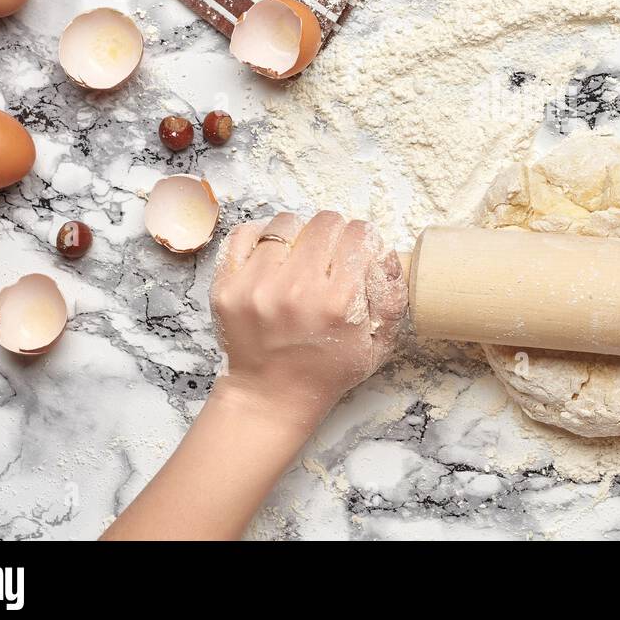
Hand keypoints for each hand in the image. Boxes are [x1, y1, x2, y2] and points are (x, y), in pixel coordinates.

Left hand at [210, 210, 407, 431]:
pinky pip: (245, 233)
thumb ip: (392, 298)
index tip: (358, 254)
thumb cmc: (327, 371)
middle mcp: (296, 289)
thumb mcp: (377, 345)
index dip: (364, 240)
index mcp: (337, 303)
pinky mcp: (227, 286)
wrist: (270, 397)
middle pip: (325, 222)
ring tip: (299, 259)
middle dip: (335, 235)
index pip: (359, 235)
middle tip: (330, 258)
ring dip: (299, 235)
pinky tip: (272, 255)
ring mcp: (256, 285)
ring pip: (286, 223)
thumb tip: (386, 253)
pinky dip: (261, 237)